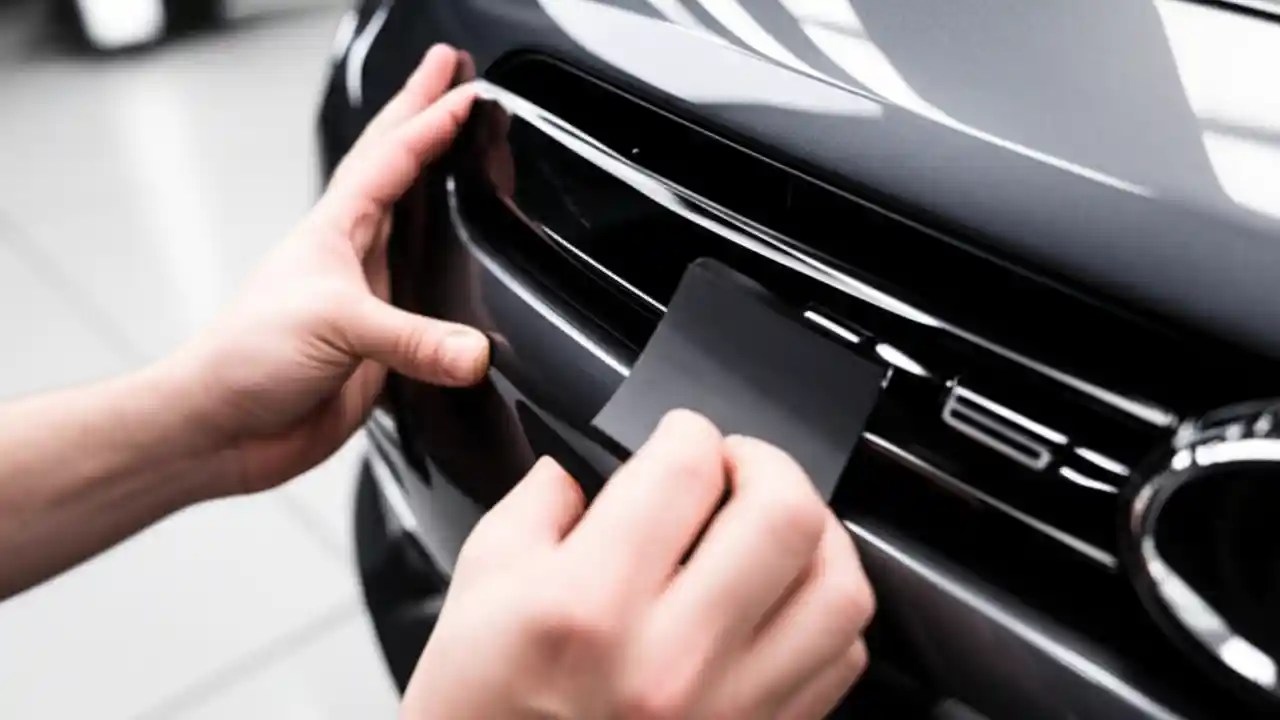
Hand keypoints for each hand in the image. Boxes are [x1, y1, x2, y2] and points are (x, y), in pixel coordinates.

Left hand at [169, 45, 486, 494]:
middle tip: (454, 75)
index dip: (431, 119)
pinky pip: (434, 309)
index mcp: (336, 231)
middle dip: (425, 117)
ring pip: (418, 231)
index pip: (393, 158)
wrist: (223, 428)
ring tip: (468, 156)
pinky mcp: (383, 350)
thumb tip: (476, 351)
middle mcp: (355, 257)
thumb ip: (412, 339)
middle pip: (398, 171)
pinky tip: (468, 279)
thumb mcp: (333, 328)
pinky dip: (457, 286)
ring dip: (443, 190)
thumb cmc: (246, 359)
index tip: (467, 88)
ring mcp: (369, 300)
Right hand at [402, 410, 874, 719]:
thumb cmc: (479, 717)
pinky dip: (824, 611)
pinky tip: (783, 598)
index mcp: (587, 607)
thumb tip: (580, 465)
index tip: (678, 437)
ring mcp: (729, 708)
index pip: (685, 469)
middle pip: (785, 517)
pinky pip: (839, 658)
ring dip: (815, 535)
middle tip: (734, 467)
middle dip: (766, 463)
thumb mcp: (477, 593)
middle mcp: (671, 659)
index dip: (687, 430)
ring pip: (837, 589)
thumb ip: (534, 507)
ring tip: (773, 526)